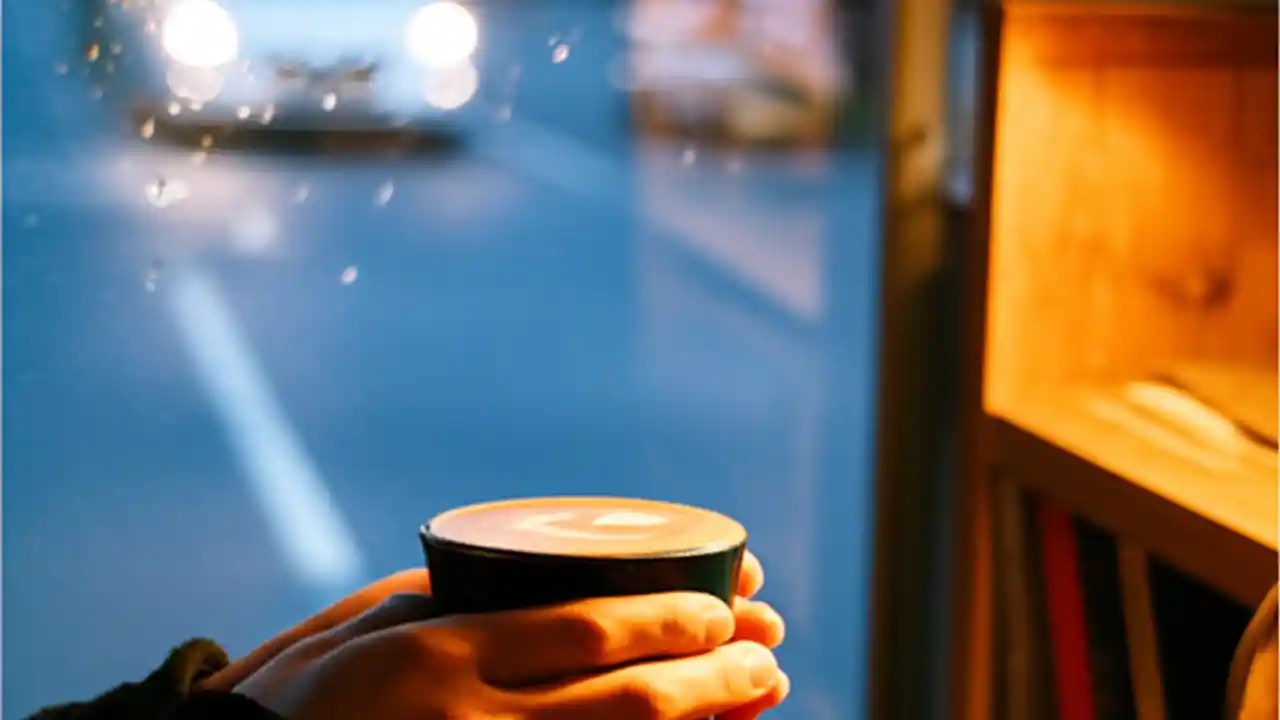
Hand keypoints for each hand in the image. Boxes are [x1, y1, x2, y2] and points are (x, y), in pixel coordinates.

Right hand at [237, 590, 783, 718]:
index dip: (670, 621)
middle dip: (713, 676)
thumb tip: (564, 589)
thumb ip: (467, 606)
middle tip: (770, 654)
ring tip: (760, 694)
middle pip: (625, 700)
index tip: (725, 607)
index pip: (587, 631)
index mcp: (446, 653)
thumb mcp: (378, 626)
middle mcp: (472, 717)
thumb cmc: (313, 692)